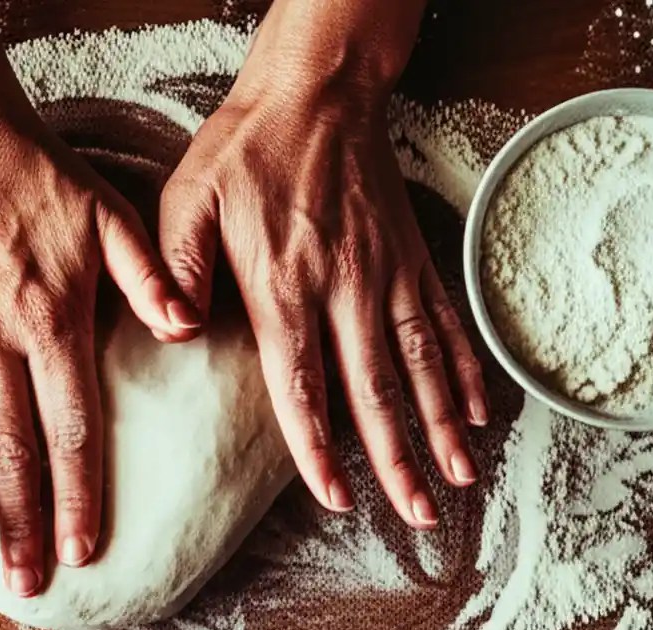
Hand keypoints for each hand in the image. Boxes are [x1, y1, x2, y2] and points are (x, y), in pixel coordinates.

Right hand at [0, 112, 195, 594]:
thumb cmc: (37, 175)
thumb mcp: (112, 215)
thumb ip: (151, 279)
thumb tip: (190, 331)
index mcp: (50, 321)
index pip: (70, 428)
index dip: (78, 494)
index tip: (84, 550)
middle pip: (9, 448)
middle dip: (21, 521)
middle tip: (29, 582)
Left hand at [158, 75, 487, 528]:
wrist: (315, 91)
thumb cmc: (243, 150)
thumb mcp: (187, 200)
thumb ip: (176, 269)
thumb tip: (174, 331)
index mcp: (284, 285)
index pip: (302, 383)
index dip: (319, 447)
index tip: (336, 495)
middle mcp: (345, 287)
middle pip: (375, 390)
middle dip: (398, 459)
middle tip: (417, 514)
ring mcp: (387, 273)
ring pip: (421, 363)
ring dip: (442, 424)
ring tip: (462, 477)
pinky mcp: (412, 255)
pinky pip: (445, 321)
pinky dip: (465, 367)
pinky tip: (477, 406)